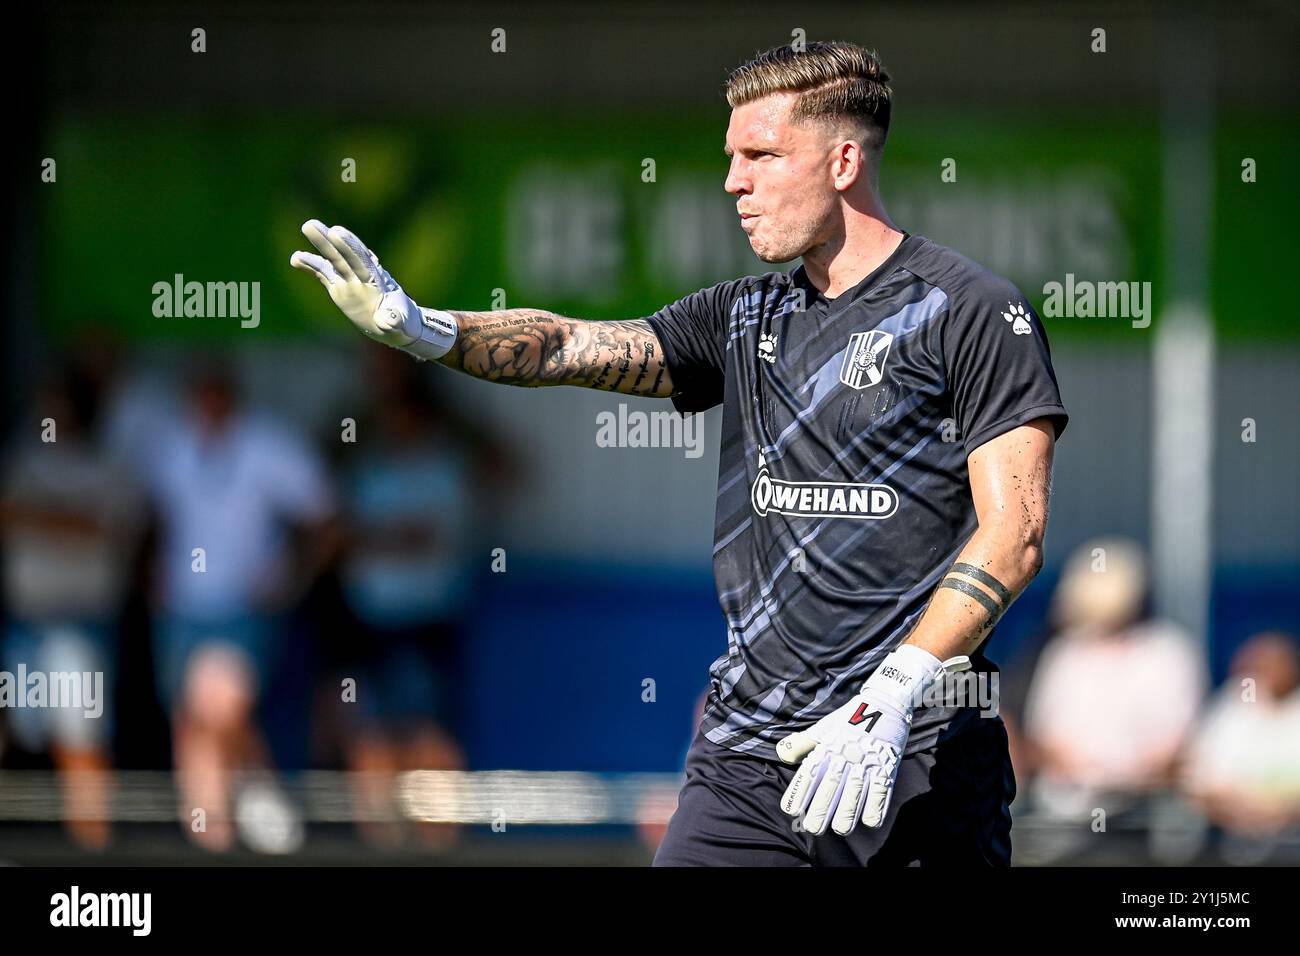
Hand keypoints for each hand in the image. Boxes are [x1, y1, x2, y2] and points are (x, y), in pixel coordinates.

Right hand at [289, 219, 457, 360]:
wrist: (395, 324)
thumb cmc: (401, 322)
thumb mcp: (401, 323)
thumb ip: (395, 319)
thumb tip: (390, 319)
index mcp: (376, 280)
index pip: (361, 260)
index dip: (350, 246)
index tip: (336, 231)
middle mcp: (361, 276)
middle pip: (343, 255)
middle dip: (328, 241)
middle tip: (310, 224)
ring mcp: (349, 280)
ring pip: (332, 260)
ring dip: (319, 245)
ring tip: (306, 227)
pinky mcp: (340, 287)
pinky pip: (323, 274)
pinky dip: (310, 266)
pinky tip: (295, 258)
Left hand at [776, 645, 964, 835]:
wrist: (885, 704)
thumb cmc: (849, 719)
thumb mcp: (823, 728)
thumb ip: (802, 743)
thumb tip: (781, 754)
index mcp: (826, 747)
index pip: (808, 774)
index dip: (798, 794)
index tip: (791, 811)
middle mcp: (844, 757)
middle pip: (828, 791)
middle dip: (819, 815)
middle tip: (813, 828)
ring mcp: (866, 765)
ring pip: (853, 800)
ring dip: (845, 819)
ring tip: (839, 828)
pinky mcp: (886, 770)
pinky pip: (879, 798)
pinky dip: (873, 813)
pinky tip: (868, 820)